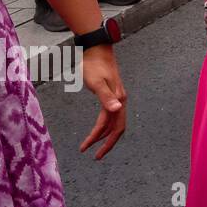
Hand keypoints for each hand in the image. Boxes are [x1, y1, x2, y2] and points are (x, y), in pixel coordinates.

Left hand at [79, 45, 126, 159]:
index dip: (98, 138)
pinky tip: (98, 127)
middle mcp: (121, 101)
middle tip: (96, 156)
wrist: (98, 50)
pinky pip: (112, 115)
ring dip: (105, 135)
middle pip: (118, 127)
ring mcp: (118, 98)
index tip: (85, 150)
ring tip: (92, 145)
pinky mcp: (114, 94)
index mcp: (118, 99)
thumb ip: (106, 97)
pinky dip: (105, 125)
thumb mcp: (97, 82)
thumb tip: (118, 110)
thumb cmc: (94, 65)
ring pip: (115, 122)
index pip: (109, 125)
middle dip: (107, 143)